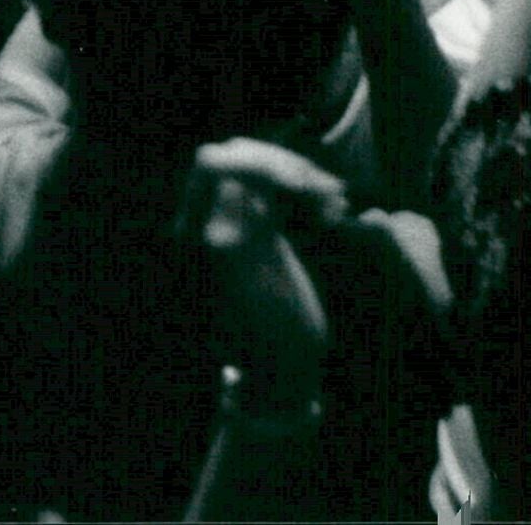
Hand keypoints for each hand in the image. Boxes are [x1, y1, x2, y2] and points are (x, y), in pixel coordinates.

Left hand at [174, 139, 339, 401]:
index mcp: (194, 231)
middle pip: (240, 158)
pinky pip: (280, 191)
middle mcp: (208, 220)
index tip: (299, 184)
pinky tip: (335, 206)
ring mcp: (236, 222)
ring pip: (263, 169)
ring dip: (301, 177)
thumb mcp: (252, 290)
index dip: (254, 163)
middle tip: (328, 193)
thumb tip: (226, 178)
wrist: (283, 371)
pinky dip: (308, 190)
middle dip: (284, 166)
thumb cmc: (267, 339)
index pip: (212, 165)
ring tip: (336, 202)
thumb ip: (236, 233)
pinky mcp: (262, 230)